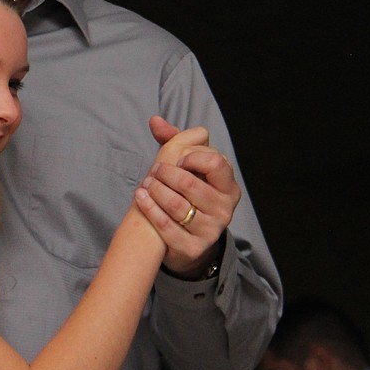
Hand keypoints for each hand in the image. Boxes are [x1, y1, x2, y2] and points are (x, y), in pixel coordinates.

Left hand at [134, 116, 240, 278]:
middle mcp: (225, 210)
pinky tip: (140, 197)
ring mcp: (210, 231)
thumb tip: (155, 121)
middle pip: (189, 183)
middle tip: (154, 171)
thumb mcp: (186, 168)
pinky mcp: (193, 248)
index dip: (191, 157)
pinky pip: (167, 226)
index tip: (178, 160)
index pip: (215, 163)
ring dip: (155, 190)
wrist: (183, 238)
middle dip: (165, 173)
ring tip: (145, 184)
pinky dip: (149, 209)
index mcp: (229, 187)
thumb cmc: (185, 195)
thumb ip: (174, 141)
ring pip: (177, 205)